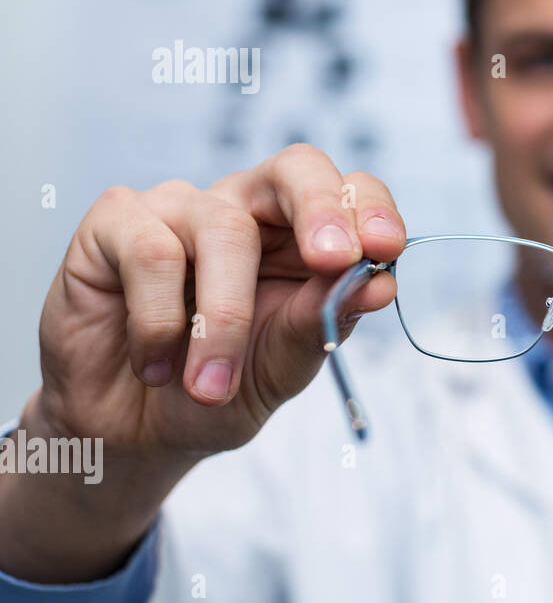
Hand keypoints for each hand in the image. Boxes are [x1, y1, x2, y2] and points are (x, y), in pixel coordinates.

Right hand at [0, 144, 404, 580]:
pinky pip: (152, 250)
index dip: (370, 210)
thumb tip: (379, 283)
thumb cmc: (217, 390)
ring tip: (211, 386)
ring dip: (224, 319)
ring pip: (223, 227)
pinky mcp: (116, 222)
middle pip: (296, 168)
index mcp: (301, 235)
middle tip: (332, 260)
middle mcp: (246, 208)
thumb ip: (325, 320)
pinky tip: (154, 364)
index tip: (386, 250)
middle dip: (321, 211)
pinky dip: (159, 320)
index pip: (349, 192)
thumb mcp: (283, 364)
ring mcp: (180, 208)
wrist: (132, 434)